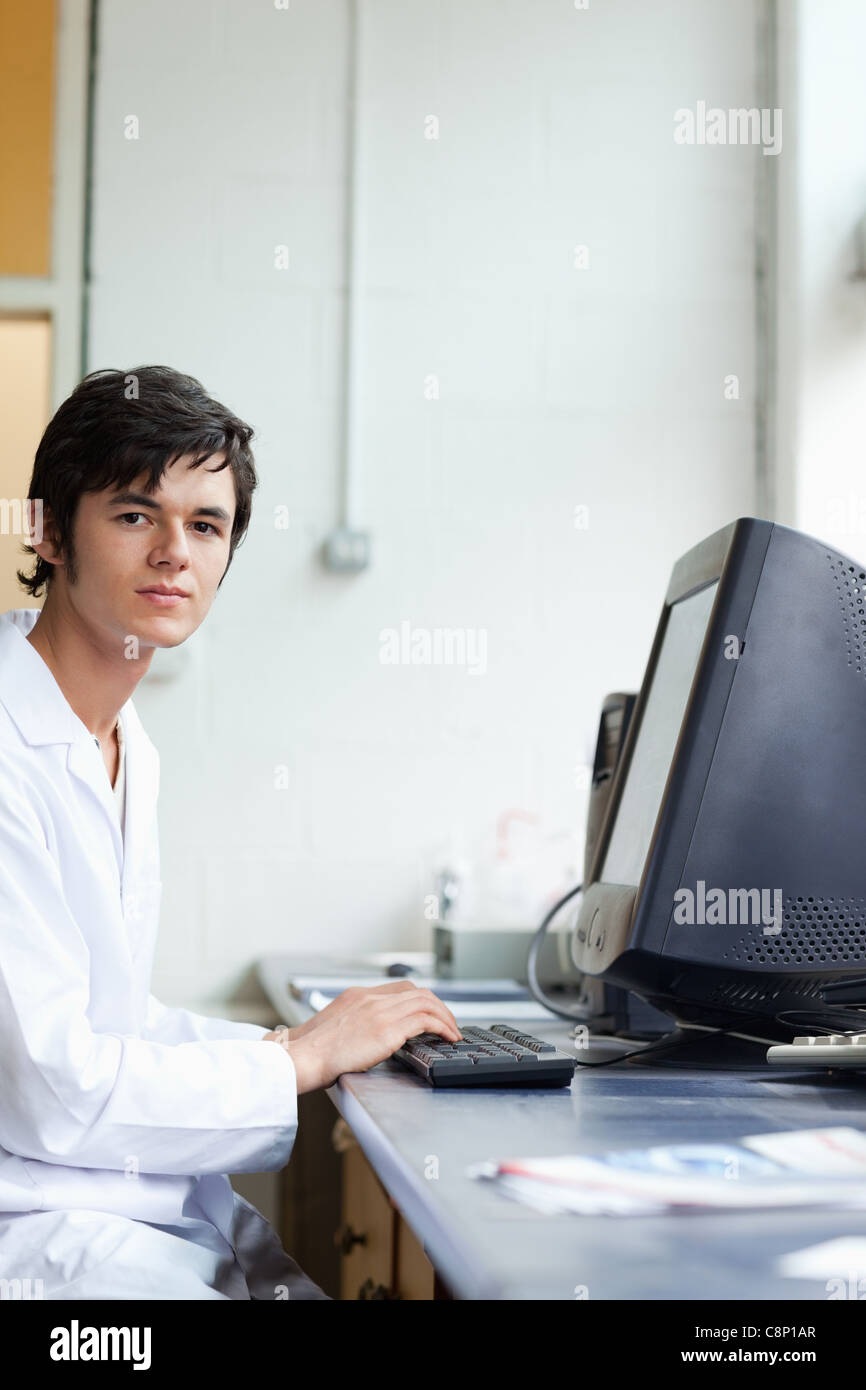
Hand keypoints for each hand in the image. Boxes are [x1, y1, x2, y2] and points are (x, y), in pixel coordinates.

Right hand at [264, 983, 462, 1093]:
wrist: (302, 1057)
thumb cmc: (309, 1051)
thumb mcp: (330, 1027)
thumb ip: (349, 1025)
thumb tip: (361, 1037)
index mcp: (356, 996)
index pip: (399, 989)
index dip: (419, 1000)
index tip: (430, 1013)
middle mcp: (370, 998)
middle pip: (417, 992)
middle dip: (438, 1006)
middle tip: (448, 1023)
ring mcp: (379, 1011)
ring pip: (426, 1002)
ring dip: (445, 1017)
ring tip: (453, 1033)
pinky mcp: (386, 1029)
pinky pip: (426, 1020)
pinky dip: (442, 1026)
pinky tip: (447, 1038)